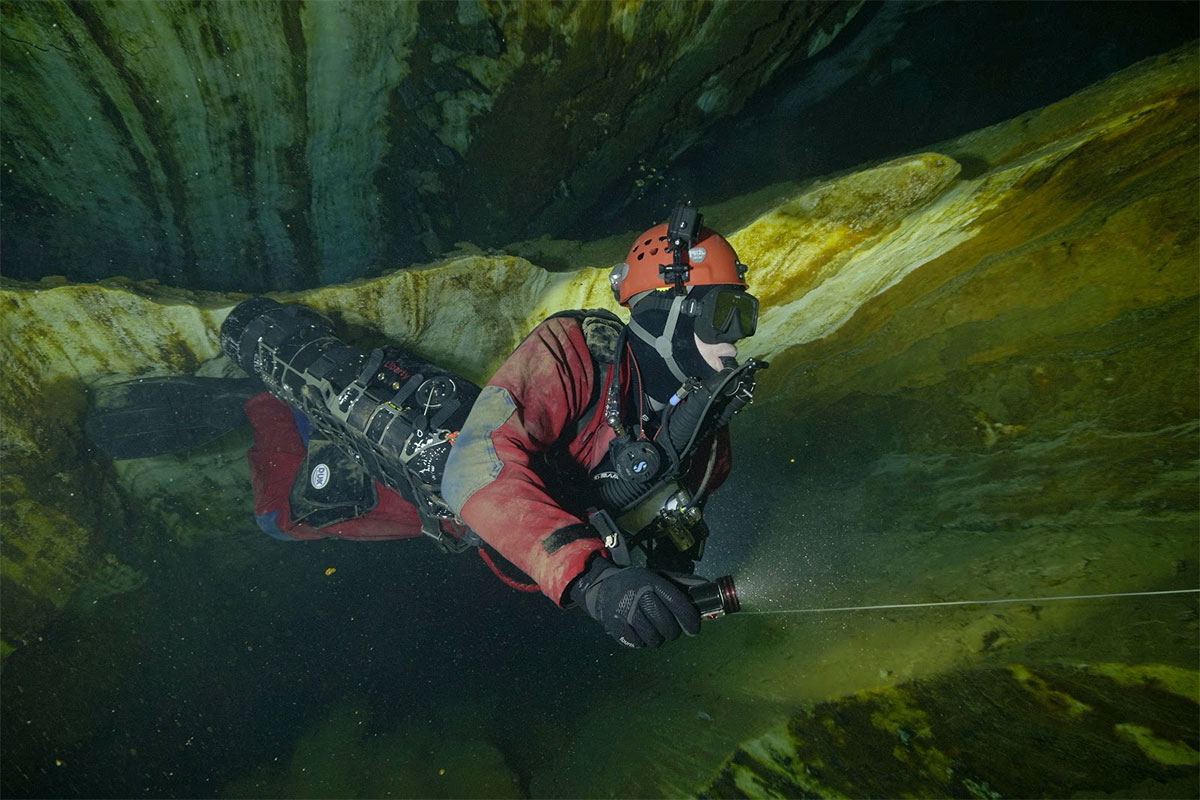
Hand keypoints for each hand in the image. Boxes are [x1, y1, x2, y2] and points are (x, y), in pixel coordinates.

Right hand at [568, 556, 700, 647]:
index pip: (677, 603)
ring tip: (652, 629)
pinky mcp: (615, 626)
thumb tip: (708, 586)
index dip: (689, 619)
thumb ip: (682, 582)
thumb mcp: (658, 576)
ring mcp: (625, 612)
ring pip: (653, 638)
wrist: (601, 587)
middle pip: (666, 625)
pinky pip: (637, 643)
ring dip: (657, 637)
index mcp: (652, 583)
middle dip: (673, 631)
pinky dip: (641, 641)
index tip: (694, 628)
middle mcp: (639, 596)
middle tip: (670, 629)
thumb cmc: (636, 583)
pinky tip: (639, 631)